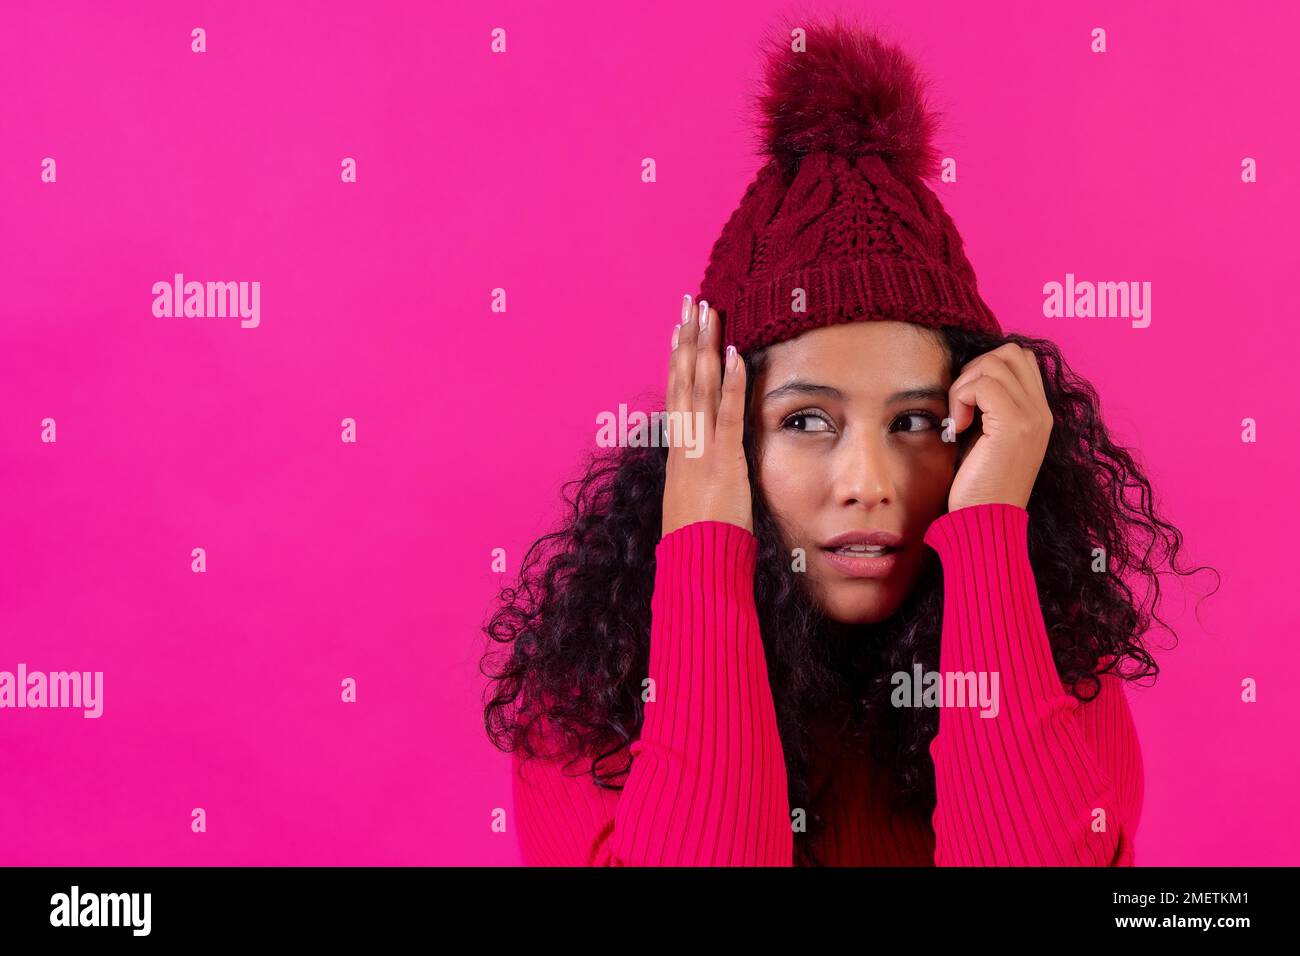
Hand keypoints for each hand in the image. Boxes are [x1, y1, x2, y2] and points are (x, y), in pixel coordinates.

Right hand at [660, 296, 752, 536]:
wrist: (695, 567)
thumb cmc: (697, 545)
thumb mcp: (691, 505)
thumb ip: (695, 481)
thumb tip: (700, 473)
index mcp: (678, 454)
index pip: (677, 396)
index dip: (678, 360)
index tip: (680, 328)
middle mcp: (685, 445)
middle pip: (683, 381)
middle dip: (687, 339)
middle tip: (689, 302)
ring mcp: (702, 451)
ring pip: (700, 388)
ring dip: (704, 347)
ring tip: (707, 312)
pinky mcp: (723, 462)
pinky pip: (727, 415)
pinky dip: (730, 383)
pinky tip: (734, 353)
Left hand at [946, 343, 1052, 511]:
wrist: (987, 523)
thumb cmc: (979, 487)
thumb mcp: (987, 440)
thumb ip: (988, 409)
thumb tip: (966, 379)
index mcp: (1039, 415)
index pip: (1020, 359)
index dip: (986, 367)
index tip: (968, 401)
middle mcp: (1042, 412)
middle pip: (1010, 352)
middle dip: (975, 368)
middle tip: (961, 405)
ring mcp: (1031, 417)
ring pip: (994, 363)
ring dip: (965, 385)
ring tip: (959, 419)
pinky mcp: (1013, 425)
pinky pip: (983, 384)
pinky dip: (962, 398)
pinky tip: (957, 427)